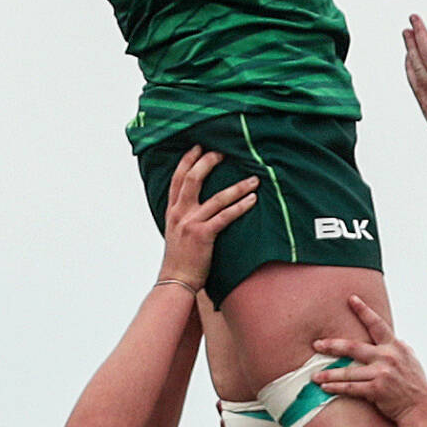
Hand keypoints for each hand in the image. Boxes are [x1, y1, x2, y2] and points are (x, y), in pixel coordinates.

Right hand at [157, 147, 257, 291]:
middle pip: (193, 179)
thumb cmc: (180, 258)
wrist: (176, 279)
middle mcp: (179, 213)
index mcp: (172, 211)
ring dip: (237, 186)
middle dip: (208, 162)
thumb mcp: (175, 231)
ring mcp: (190, 224)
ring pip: (216, 197)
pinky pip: (225, 216)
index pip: (177, 179)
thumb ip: (183, 215)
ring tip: (253, 179)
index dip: (187, 160)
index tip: (198, 147)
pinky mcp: (203, 235)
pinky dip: (240, 206)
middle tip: (223, 153)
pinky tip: (252, 199)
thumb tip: (196, 203)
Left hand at [311, 295, 426, 422]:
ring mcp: (382, 373)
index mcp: (395, 346)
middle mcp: (388, 357)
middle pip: (353, 347)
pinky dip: (336, 388)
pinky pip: (351, 387)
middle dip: (332, 345)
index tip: (351, 299)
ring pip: (348, 371)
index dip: (364, 311)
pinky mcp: (377, 390)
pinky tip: (324, 388)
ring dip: (329, 374)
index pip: (377, 325)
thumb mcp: (410, 359)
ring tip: (314, 376)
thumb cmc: (414, 384)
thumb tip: (389, 336)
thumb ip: (397, 347)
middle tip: (316, 344)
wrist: (421, 408)